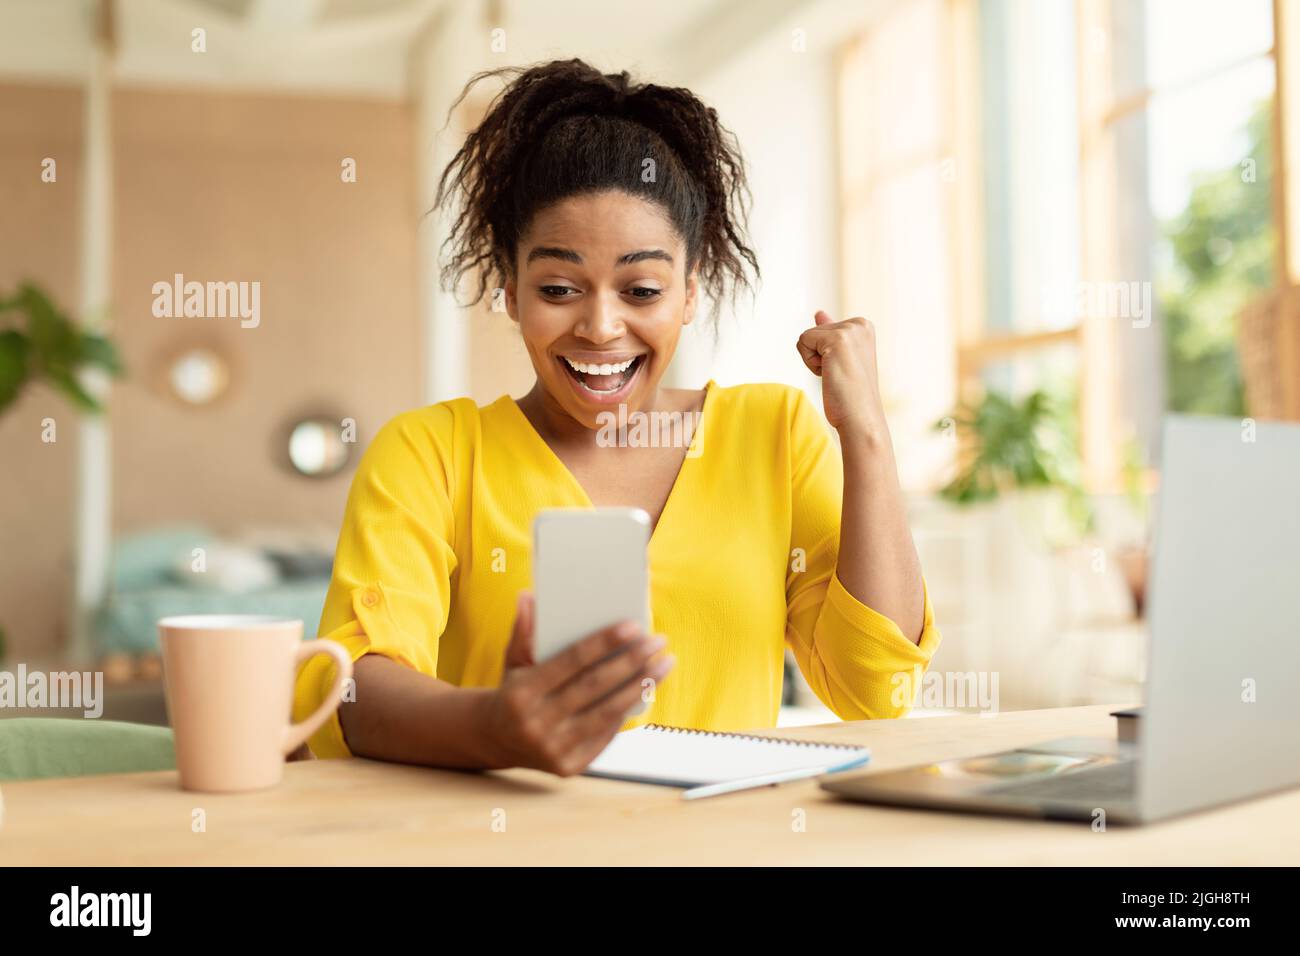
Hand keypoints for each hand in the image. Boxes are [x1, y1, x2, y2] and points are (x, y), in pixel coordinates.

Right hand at [482, 592, 674, 775]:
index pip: (571, 660)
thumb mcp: (512, 660)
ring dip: (641, 686)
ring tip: (664, 663)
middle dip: (632, 661)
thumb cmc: (514, 690)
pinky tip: (646, 689)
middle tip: (658, 641)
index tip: (634, 625)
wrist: (496, 740)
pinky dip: (627, 711)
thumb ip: (523, 630)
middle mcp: (535, 723)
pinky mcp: (568, 767)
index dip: (604, 642)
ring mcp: (552, 749)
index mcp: (521, 691)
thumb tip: (529, 597)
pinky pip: (605, 735)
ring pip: (607, 712)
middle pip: (595, 686)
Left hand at [796, 310, 888, 438]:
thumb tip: (819, 313)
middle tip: (838, 374)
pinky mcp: (838, 339)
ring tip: (835, 374)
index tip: (843, 369)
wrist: (860, 417)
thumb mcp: (840, 357)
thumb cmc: (850, 395)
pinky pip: (802, 341)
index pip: (823, 329)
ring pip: (806, 336)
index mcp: (863, 326)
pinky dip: (809, 362)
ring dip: (813, 360)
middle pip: (813, 330)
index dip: (824, 354)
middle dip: (818, 355)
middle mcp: (860, 323)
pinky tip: (828, 373)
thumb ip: (830, 333)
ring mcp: (850, 330)